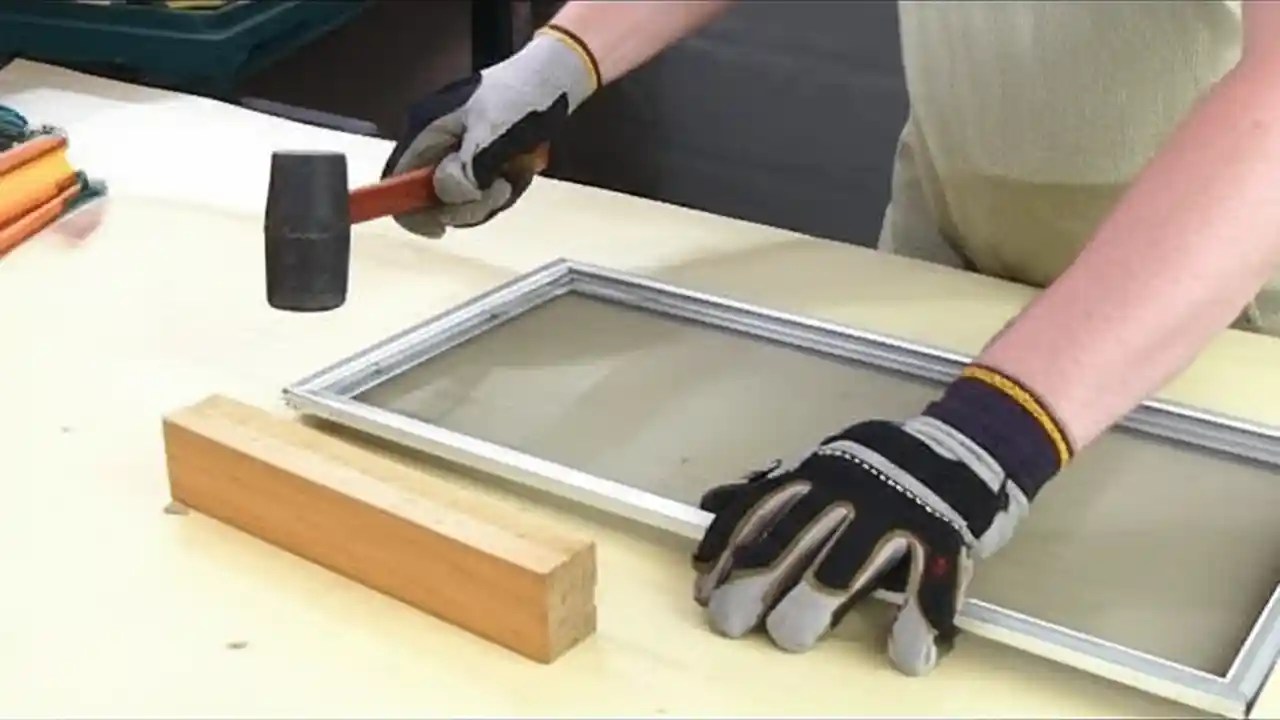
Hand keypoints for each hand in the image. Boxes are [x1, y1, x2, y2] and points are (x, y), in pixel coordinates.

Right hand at [382, 26, 598, 237]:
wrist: (552, 81)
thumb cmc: (521, 99)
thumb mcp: (494, 133)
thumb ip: (467, 167)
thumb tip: (446, 195)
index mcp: (426, 130)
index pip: (396, 180)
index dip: (409, 211)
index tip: (441, 229)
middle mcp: (435, 144)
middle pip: (432, 199)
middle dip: (469, 204)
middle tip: (502, 188)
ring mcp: (456, 153)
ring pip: (461, 199)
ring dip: (492, 196)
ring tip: (515, 171)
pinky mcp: (477, 161)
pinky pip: (482, 191)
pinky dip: (502, 187)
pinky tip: (518, 169)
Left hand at [692, 416, 1030, 674]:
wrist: (970, 448)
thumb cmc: (883, 466)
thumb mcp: (823, 464)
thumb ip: (773, 488)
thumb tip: (712, 500)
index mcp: (817, 474)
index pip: (758, 514)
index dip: (726, 554)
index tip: (704, 590)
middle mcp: (849, 493)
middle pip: (790, 545)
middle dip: (752, 586)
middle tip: (730, 622)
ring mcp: (895, 516)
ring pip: (844, 569)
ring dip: (811, 608)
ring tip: (790, 638)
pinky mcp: (942, 538)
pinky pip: (926, 589)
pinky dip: (915, 627)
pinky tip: (905, 656)